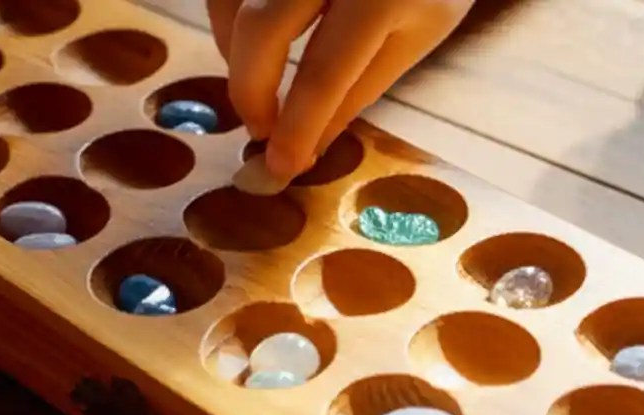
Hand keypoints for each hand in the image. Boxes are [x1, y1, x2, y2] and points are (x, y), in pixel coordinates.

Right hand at [208, 0, 473, 180]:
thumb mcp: (415, 37)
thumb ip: (358, 90)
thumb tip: (305, 146)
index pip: (324, 73)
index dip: (295, 128)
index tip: (281, 168)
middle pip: (261, 29)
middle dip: (250, 92)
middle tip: (261, 130)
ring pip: (231, 1)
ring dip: (235, 55)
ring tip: (260, 86)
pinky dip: (228, 19)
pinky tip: (252, 45)